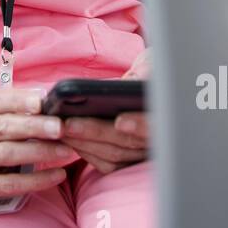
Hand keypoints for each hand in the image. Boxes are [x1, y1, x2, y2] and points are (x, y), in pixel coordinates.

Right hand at [0, 88, 74, 211]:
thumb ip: (5, 107)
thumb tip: (42, 98)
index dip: (20, 100)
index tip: (44, 101)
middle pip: (3, 128)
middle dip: (36, 127)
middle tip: (61, 127)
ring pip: (6, 155)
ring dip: (40, 152)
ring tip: (66, 150)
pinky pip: (8, 184)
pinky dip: (35, 180)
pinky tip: (56, 175)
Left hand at [59, 49, 150, 174]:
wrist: (151, 86)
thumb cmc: (150, 74)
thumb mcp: (153, 64)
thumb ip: (145, 71)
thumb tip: (128, 83)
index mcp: (166, 114)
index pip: (157, 125)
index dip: (139, 125)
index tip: (120, 121)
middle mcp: (157, 139)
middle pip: (127, 142)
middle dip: (96, 133)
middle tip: (69, 124)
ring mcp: (142, 153)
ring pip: (114, 155)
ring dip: (85, 143)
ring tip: (61, 128)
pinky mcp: (126, 160)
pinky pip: (107, 163)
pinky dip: (87, 152)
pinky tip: (69, 138)